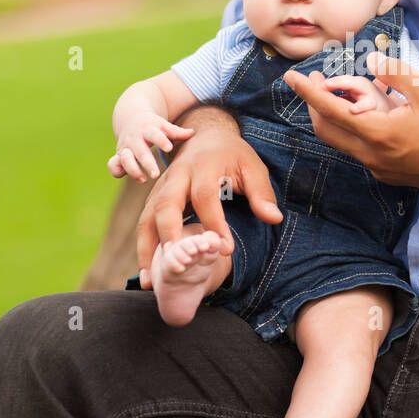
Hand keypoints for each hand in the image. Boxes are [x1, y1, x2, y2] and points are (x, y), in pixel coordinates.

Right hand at [108, 113, 195, 182]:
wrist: (130, 117)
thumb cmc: (152, 125)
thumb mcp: (163, 125)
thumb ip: (176, 131)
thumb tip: (192, 132)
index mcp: (148, 129)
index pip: (154, 134)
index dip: (161, 140)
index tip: (169, 148)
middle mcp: (135, 138)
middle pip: (140, 151)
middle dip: (147, 163)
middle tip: (155, 174)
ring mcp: (125, 147)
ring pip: (125, 159)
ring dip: (133, 170)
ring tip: (143, 179)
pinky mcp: (119, 156)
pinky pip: (113, 165)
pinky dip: (115, 171)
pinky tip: (123, 176)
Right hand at [135, 108, 282, 285]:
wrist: (206, 136)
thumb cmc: (232, 155)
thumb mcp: (252, 167)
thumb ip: (262, 193)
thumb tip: (274, 218)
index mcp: (203, 166)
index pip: (205, 197)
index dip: (214, 223)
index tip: (225, 249)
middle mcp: (176, 176)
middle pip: (166, 205)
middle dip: (170, 236)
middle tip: (177, 266)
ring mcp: (161, 187)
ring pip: (148, 217)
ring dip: (146, 249)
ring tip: (149, 281)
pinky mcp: (154, 198)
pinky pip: (145, 223)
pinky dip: (144, 248)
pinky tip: (147, 273)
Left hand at [283, 52, 418, 189]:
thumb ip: (394, 72)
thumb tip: (371, 60)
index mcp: (378, 134)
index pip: (330, 109)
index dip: (307, 91)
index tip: (291, 76)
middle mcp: (372, 156)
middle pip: (327, 130)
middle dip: (316, 105)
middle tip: (317, 81)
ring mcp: (380, 169)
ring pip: (344, 141)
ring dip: (340, 116)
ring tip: (353, 92)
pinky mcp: (390, 174)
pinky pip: (362, 149)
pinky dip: (359, 128)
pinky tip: (378, 113)